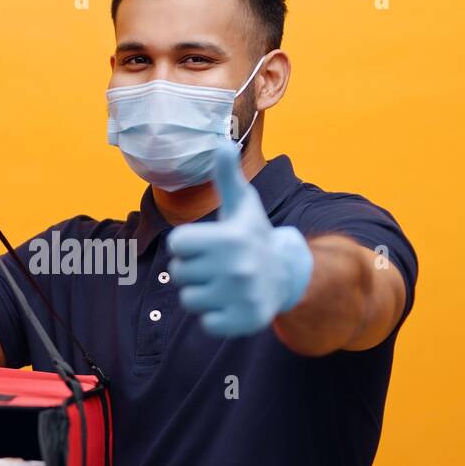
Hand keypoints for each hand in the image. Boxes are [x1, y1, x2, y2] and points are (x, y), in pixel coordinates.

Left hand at [167, 143, 313, 336]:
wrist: (287, 274)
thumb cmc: (254, 235)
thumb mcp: (242, 204)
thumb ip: (227, 176)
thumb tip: (222, 143)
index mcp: (229, 238)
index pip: (177, 245)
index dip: (187, 244)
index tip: (207, 243)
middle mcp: (237, 268)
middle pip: (179, 272)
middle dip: (193, 268)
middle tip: (217, 264)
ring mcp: (241, 297)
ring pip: (189, 300)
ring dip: (201, 293)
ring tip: (222, 283)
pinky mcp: (244, 321)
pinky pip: (206, 323)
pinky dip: (214, 315)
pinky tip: (231, 302)